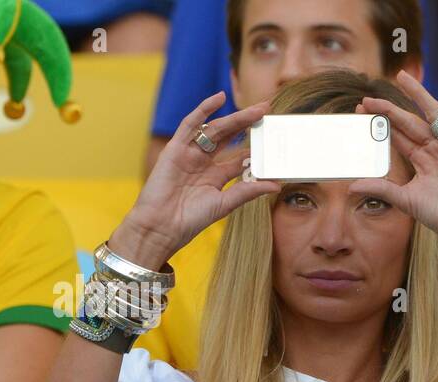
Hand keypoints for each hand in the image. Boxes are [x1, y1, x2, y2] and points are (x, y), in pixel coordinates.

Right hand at [111, 92, 281, 269]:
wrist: (162, 226)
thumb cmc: (190, 219)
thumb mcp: (225, 204)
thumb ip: (248, 191)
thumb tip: (276, 185)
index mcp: (216, 177)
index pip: (240, 157)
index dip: (256, 147)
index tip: (274, 139)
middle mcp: (204, 162)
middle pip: (229, 138)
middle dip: (248, 124)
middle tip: (267, 111)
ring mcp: (189, 154)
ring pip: (215, 129)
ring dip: (235, 118)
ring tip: (256, 109)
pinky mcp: (175, 148)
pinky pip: (190, 124)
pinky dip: (203, 110)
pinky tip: (219, 98)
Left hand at [349, 72, 437, 255]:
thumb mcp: (405, 200)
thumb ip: (381, 189)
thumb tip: (352, 186)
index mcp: (421, 160)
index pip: (397, 136)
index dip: (380, 123)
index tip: (361, 111)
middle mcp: (434, 149)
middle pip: (409, 121)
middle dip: (389, 109)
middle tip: (369, 98)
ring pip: (431, 113)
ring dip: (418, 94)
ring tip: (402, 77)